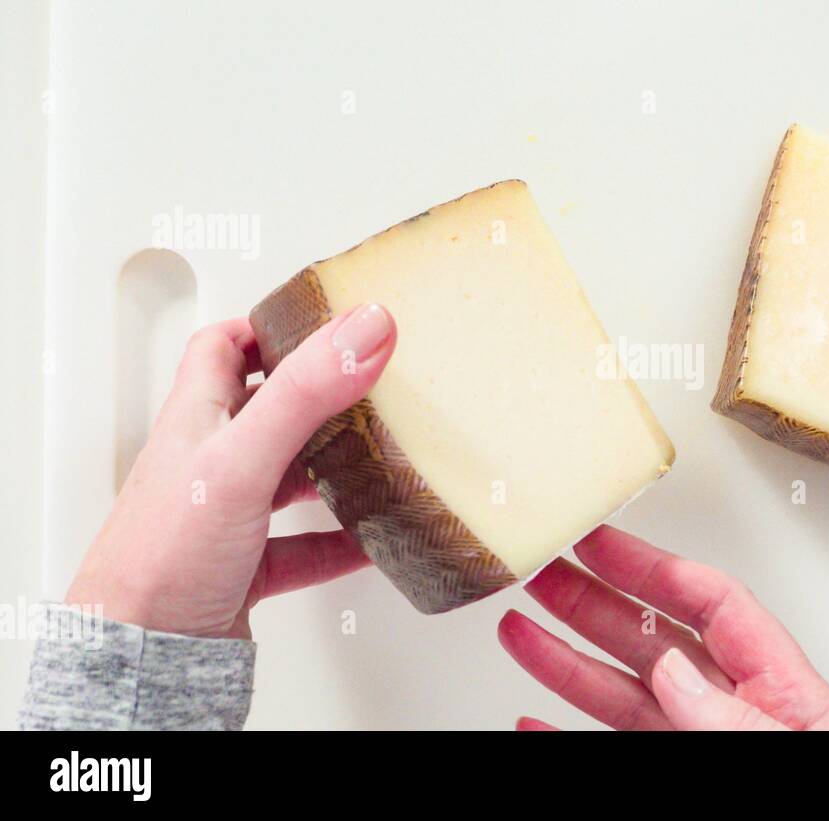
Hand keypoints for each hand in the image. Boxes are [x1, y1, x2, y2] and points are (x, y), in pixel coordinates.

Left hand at [66, 304, 395, 639]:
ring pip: (287, 477)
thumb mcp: (241, 458)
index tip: (318, 318)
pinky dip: (339, 542)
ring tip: (376, 456)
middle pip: (265, 410)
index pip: (222, 349)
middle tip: (364, 385)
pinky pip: (302, 546)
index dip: (266, 326)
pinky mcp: (244, 567)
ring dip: (331, 467)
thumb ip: (303, 392)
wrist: (142, 653)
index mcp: (197, 420)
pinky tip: (369, 541)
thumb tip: (362, 329)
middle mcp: (209, 463)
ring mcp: (226, 517)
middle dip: (317, 395)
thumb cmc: (162, 556)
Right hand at [498, 526, 828, 729]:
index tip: (603, 541)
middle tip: (546, 568)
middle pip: (654, 639)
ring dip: (566, 659)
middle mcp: (736, 715)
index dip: (652, 565)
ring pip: (622, 693)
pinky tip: (535, 721)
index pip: (712, 605)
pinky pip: (612, 749)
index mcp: (782, 693)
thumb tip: (676, 672)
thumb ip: (735, 720)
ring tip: (522, 628)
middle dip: (595, 600)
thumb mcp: (790, 754)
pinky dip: (566, 733)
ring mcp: (699, 749)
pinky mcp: (671, 783)